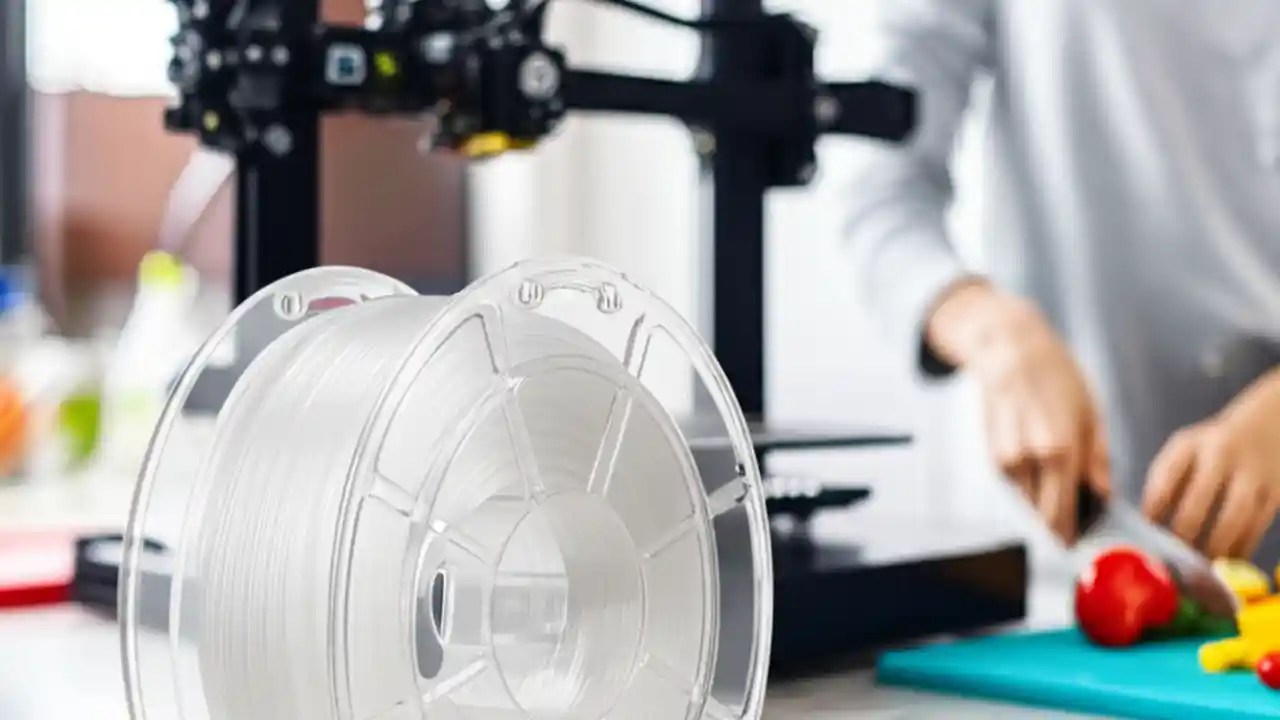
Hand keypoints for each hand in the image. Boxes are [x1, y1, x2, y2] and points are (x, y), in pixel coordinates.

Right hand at [927, 280, 1110, 544]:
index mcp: (1058, 452)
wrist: (1009, 353)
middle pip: (1042, 517)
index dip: (1073, 535)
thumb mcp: (1091, 414)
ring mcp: (1004, 461)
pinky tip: (1043, 468)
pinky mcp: (991, 457)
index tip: (1083, 541)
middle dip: (1060, 524)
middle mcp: (1026, 461)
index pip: (1062, 515)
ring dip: (1044, 505)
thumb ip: (1098, 462)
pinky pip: (1016, 487)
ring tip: (1062, 487)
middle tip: (1078, 521)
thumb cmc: (1056, 378)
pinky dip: (1030, 487)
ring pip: (1027, 503)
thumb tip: (1103, 497)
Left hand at [1143, 368, 1279, 558]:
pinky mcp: (1275, 492)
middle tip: (1175, 556)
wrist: (1268, 425)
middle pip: (1200, 498)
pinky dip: (1241, 548)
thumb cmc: (1212, 447)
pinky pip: (1258, 526)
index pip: (1165, 479)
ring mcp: (1252, 473)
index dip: (1154, 510)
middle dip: (1185, 531)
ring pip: (1235, 517)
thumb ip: (1166, 481)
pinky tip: (1228, 562)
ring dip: (1216, 546)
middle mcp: (1221, 455)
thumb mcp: (1184, 450)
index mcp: (1190, 445)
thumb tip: (1150, 526)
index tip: (1147, 532)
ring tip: (1202, 565)